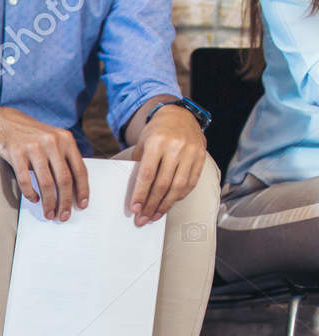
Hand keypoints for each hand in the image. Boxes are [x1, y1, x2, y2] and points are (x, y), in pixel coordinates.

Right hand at [0, 107, 89, 221]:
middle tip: (63, 216)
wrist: (3, 121)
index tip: (82, 205)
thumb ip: (63, 157)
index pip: (79, 169)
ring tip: (49, 214)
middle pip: (64, 179)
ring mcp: (34, 147)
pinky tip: (34, 200)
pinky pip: (25, 180)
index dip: (82, 190)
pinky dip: (30, 193)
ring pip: (46, 183)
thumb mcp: (52, 140)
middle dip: (65, 201)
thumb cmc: (30, 135)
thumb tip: (74, 186)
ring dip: (49, 202)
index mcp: (66, 140)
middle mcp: (52, 142)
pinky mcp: (16, 153)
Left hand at [129, 104, 207, 226]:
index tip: (135, 209)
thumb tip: (136, 193)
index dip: (140, 194)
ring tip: (155, 215)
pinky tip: (170, 203)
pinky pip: (191, 182)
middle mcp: (176, 147)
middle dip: (151, 205)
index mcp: (157, 142)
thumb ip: (139, 165)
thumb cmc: (156, 132)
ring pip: (179, 186)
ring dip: (166, 204)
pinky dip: (180, 195)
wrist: (179, 116)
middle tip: (143, 219)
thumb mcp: (143, 143)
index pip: (147, 174)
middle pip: (163, 184)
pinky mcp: (201, 156)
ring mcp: (191, 152)